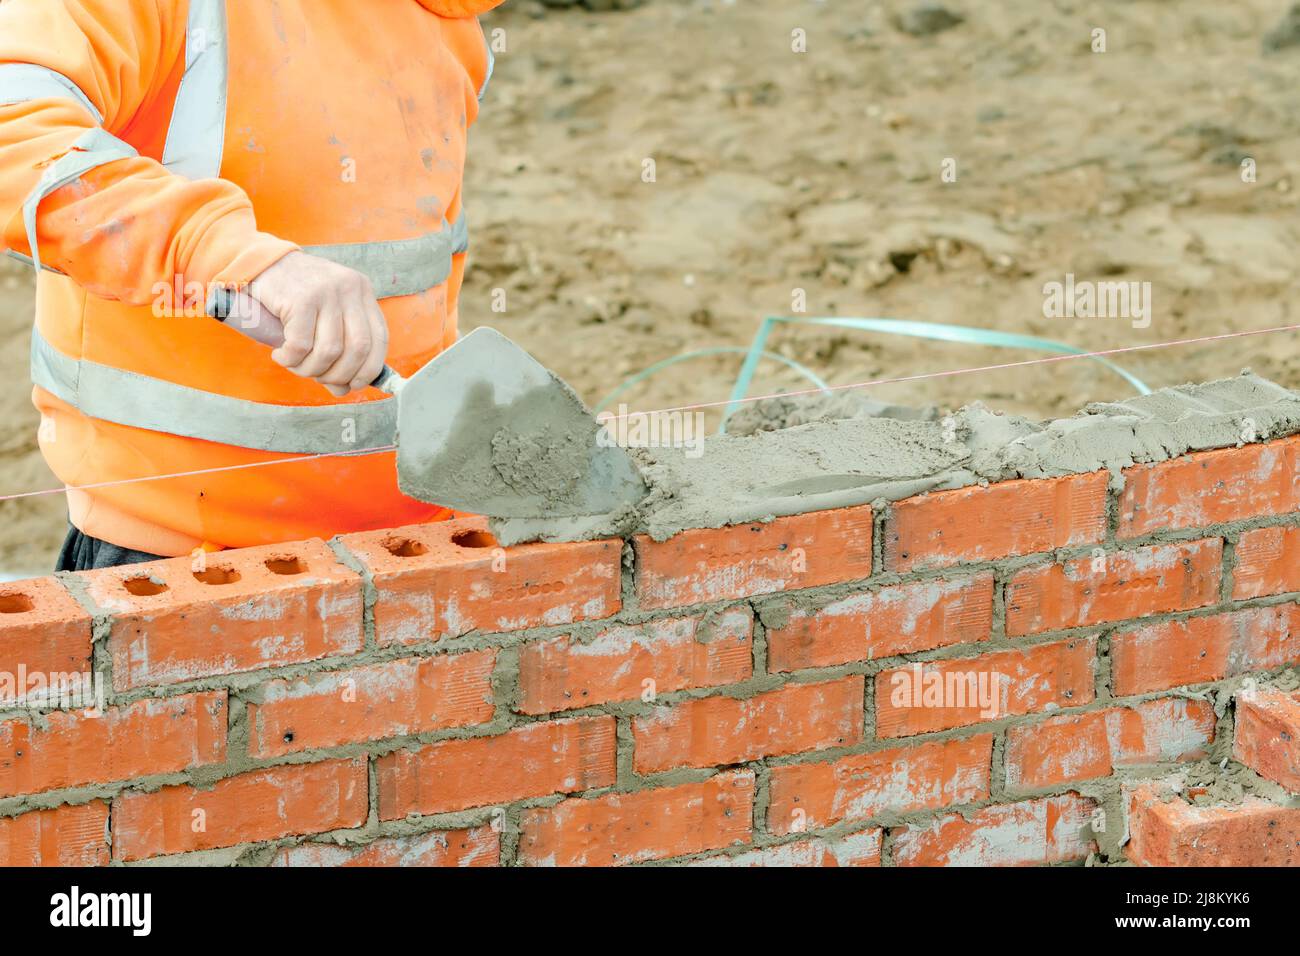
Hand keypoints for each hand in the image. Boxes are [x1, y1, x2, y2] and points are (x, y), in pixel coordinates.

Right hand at [248, 251, 388, 396]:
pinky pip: (302, 345)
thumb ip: (338, 350)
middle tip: (317, 377)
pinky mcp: (301, 298)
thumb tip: (343, 390)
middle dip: (338, 374)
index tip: (353, 384)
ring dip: (310, 369)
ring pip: (330, 351)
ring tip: (295, 365)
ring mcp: (326, 291)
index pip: (379, 339)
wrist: (258, 262)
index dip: (370, 369)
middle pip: (358, 349)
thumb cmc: (293, 295)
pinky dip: (291, 360)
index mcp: (361, 292)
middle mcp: (349, 288)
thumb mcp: (324, 316)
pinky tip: (280, 355)